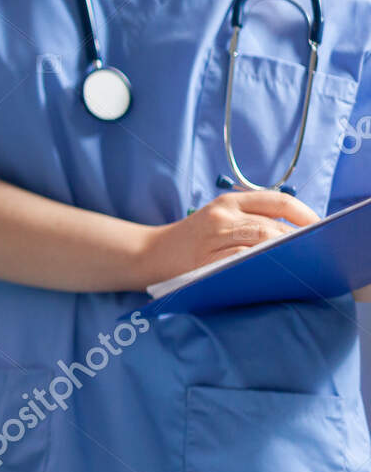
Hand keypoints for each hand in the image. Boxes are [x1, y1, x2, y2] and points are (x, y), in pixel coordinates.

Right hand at [138, 190, 318, 285]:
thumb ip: (250, 218)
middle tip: (313, 253)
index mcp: (228, 201)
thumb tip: (296, 232)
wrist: (151, 254)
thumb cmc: (191, 240)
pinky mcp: (207, 260)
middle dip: (298, 240)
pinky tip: (272, 271)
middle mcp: (222, 215)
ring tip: (297, 263)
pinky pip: (243, 261)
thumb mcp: (218, 218)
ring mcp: (213, 237)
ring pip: (261, 242)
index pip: (278, 200)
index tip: (320, 228)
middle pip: (272, 225)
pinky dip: (262, 265)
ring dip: (284, 254)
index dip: (304, 214)